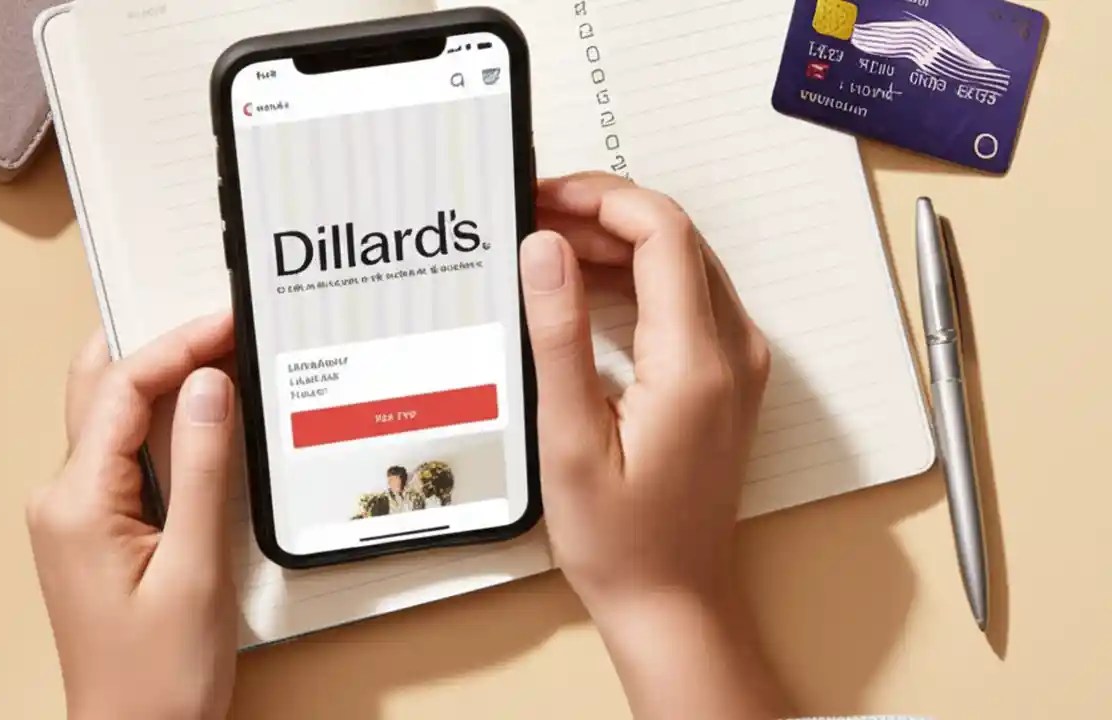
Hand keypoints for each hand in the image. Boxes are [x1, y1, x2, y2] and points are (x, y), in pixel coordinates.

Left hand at [27, 313, 238, 719]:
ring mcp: (75, 513)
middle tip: (221, 326)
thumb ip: (202, 469)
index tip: (227, 323)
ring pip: (113, 417)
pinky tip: (202, 417)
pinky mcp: (97, 527)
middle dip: (161, 348)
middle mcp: (63, 498)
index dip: (177, 346)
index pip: (122, 391)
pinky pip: (125, 454)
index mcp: (77, 503)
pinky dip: (164, 423)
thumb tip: (207, 385)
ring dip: (162, 382)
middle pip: (103, 390)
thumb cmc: (160, 673)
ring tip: (220, 358)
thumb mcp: (195, 567)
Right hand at [521, 173, 786, 717]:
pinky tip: (582, 289)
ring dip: (616, 244)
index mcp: (696, 361)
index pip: (662, 233)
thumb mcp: (571, 439)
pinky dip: (634, 279)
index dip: (602, 198)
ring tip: (545, 248)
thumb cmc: (620, 539)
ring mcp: (738, 363)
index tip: (543, 194)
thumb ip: (559, 335)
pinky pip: (685, 300)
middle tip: (531, 217)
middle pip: (676, 239)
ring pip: (682, 264)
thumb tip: (545, 248)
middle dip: (603, 213)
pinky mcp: (727, 377)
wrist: (674, 600)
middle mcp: (734, 351)